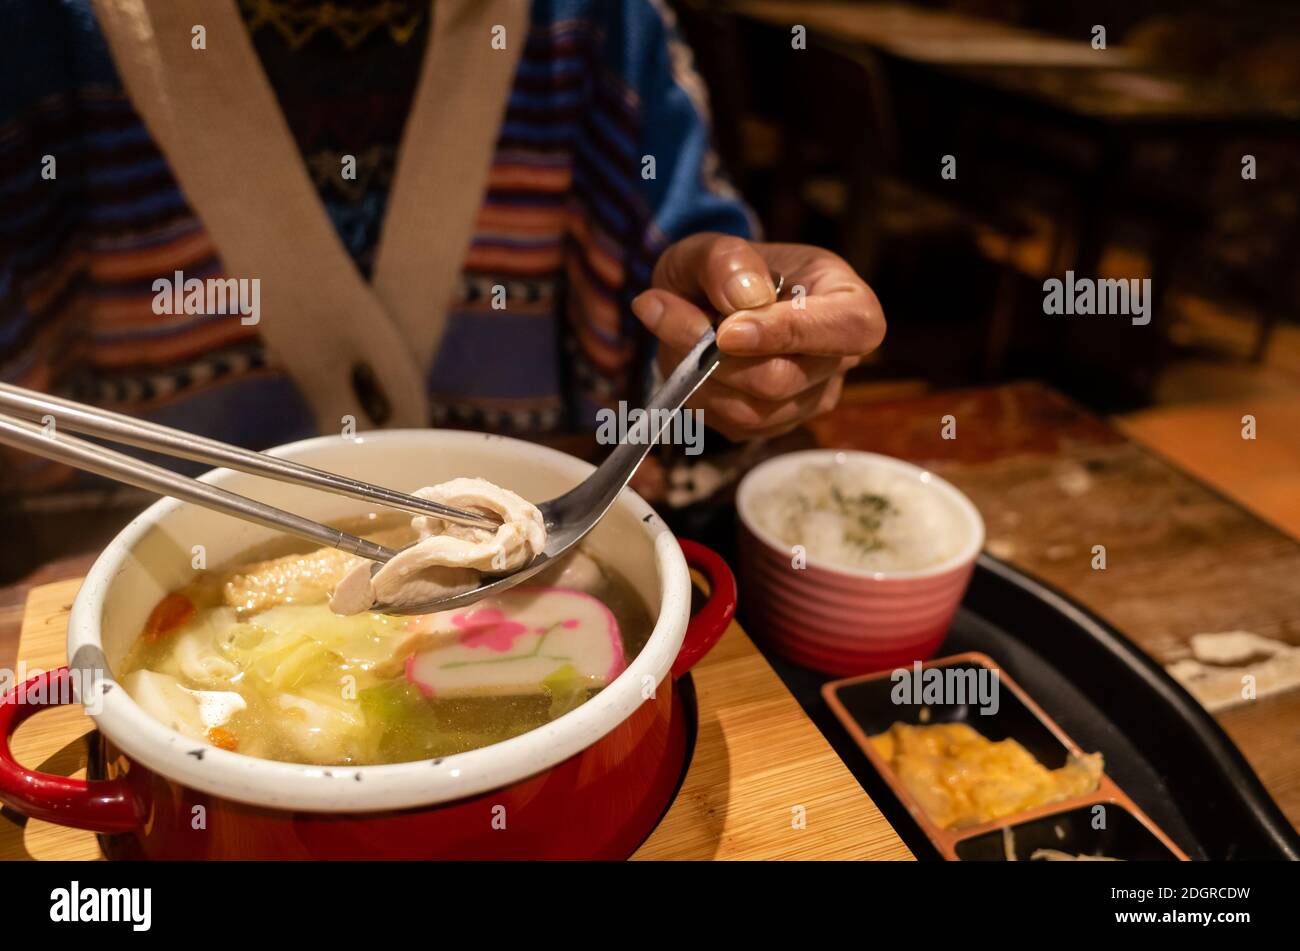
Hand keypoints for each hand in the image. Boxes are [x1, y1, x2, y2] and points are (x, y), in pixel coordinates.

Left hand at [631, 233, 885, 440]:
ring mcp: (808, 400)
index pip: (848, 329)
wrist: (710, 301)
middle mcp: (839, 361)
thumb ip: (727, 260)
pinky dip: (694, 391)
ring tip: (664, 321)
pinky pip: (730, 423)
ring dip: (694, 371)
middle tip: (658, 307)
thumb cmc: (726, 270)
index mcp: (851, 304)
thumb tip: (744, 300)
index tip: (727, 330)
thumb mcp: (714, 244)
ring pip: (750, 410)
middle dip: (713, 352)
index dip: (789, 333)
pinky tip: (683, 356)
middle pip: (782, 379)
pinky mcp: (773, 426)